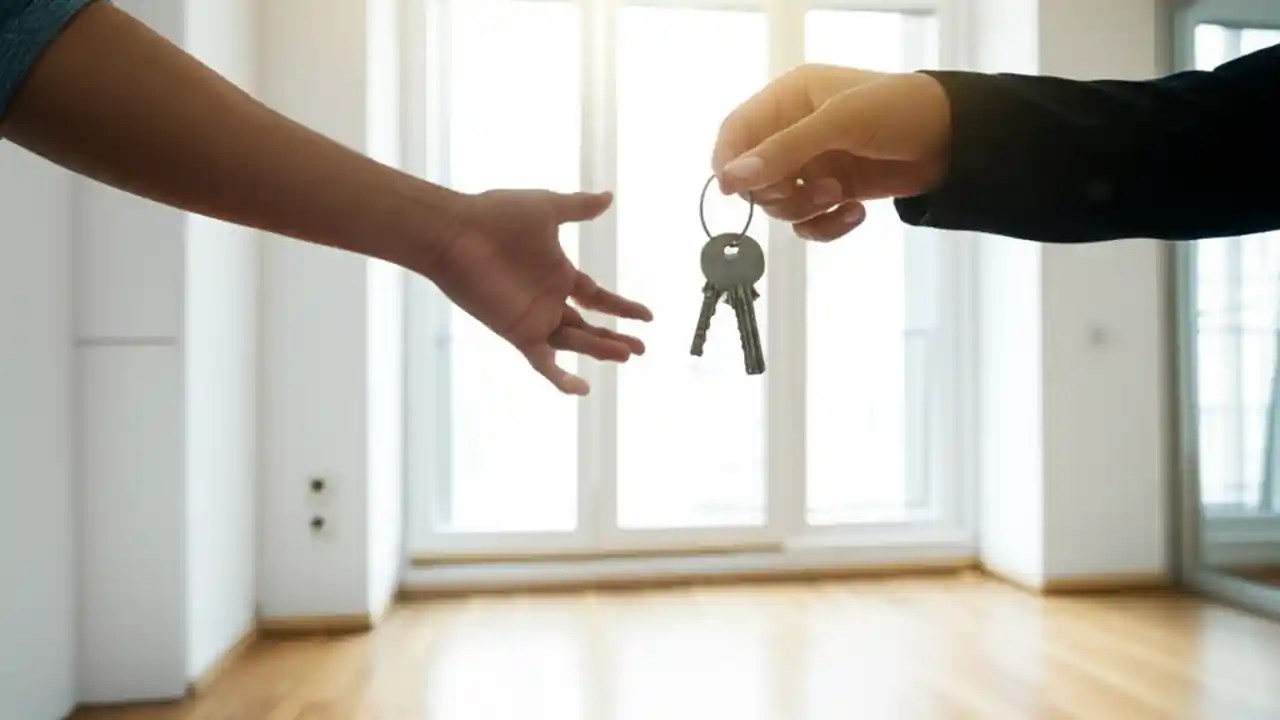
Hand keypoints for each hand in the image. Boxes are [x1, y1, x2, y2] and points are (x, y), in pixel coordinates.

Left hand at [424, 189, 651, 395]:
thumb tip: (609, 197)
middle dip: (615, 337)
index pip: (597, 298)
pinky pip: (543, 362)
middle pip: (589, 327)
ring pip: (575, 343)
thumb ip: (578, 207)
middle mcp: (549, 300)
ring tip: (627, 354)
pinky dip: (560, 378)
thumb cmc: (497, 216)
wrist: (456, 233)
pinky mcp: (518, 332)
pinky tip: (581, 389)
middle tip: (642, 348)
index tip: (647, 316)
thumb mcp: (547, 208)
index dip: (622, 308)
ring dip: (600, 349)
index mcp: (559, 274)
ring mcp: (534, 318)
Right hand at [713, 65, 951, 241]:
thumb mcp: (838, 123)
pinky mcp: (835, 192)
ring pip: (781, 203)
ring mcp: (815, 165)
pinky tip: (855, 213)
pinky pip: (808, 221)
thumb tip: (731, 179)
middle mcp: (795, 132)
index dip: (730, 162)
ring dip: (806, 208)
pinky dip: (826, 225)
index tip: (737, 190)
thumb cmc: (898, 111)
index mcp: (788, 100)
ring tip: (841, 194)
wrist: (956, 140)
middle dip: (780, 191)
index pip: (736, 133)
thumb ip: (783, 150)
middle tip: (816, 188)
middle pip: (755, 177)